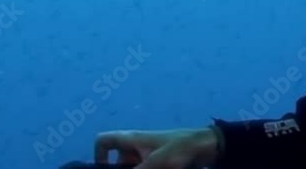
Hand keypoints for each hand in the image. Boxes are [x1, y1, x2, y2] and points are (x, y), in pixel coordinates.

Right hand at [94, 127, 219, 168]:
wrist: (207, 146)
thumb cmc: (180, 148)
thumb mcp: (155, 162)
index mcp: (132, 139)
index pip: (104, 141)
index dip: (99, 155)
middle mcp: (136, 147)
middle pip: (118, 162)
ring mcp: (148, 155)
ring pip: (134, 167)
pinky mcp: (159, 163)